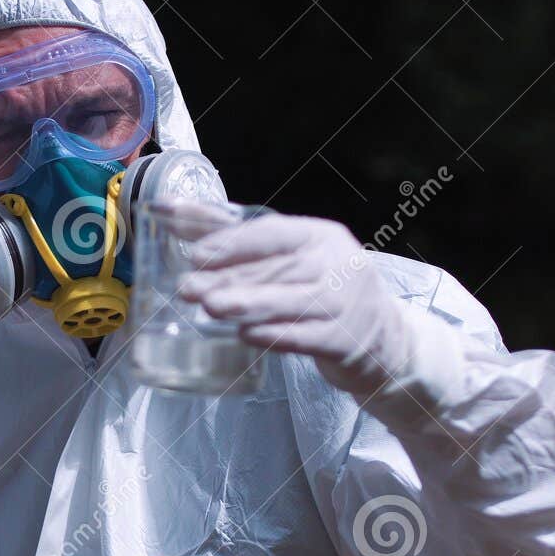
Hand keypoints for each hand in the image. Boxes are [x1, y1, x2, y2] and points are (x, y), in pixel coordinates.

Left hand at [179, 213, 411, 396]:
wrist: (381, 337)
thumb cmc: (322, 290)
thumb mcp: (295, 258)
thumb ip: (240, 241)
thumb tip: (174, 215)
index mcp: (321, 236)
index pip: (273, 233)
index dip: (233, 242)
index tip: (195, 252)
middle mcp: (336, 264)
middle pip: (276, 268)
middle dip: (228, 277)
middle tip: (186, 287)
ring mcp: (343, 303)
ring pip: (287, 301)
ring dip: (245, 304)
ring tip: (209, 307)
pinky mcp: (342, 340)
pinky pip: (302, 336)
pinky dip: (272, 335)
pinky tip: (244, 336)